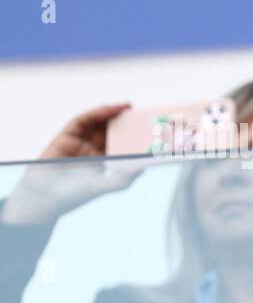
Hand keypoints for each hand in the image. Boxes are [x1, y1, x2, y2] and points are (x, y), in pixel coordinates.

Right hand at [1, 104, 166, 225]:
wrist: (45, 195)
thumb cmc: (75, 195)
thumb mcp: (105, 186)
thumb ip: (124, 177)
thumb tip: (145, 166)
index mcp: (107, 161)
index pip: (126, 145)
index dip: (140, 137)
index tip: (156, 130)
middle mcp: (96, 149)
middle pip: (116, 131)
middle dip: (131, 122)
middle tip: (147, 113)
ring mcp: (82, 140)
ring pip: (102, 122)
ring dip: (117, 113)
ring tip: (133, 108)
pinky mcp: (69, 133)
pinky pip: (85, 119)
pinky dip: (100, 112)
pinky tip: (114, 109)